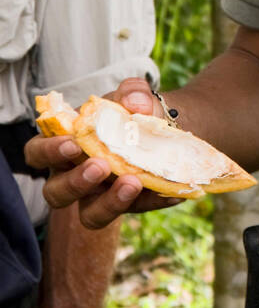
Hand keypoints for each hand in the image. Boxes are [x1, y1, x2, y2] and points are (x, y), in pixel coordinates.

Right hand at [24, 78, 182, 228]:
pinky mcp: (129, 205)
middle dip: (75, 183)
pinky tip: (172, 192)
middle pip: (56, 193)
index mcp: (63, 146)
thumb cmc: (133, 111)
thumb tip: (136, 104)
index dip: (48, 151)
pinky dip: (154, 199)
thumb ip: (133, 92)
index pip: (37, 153)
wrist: (168, 126)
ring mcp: (100, 196)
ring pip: (90, 215)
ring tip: (133, 182)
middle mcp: (74, 177)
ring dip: (109, 203)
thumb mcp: (133, 95)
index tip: (72, 143)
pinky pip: (138, 210)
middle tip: (100, 166)